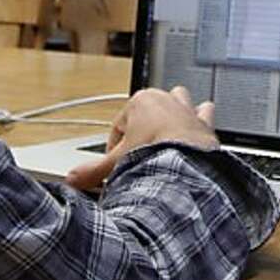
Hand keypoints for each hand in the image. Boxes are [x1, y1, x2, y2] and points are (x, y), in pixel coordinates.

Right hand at [66, 86, 217, 192]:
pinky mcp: (205, 123)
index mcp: (141, 101)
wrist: (189, 163)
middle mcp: (166, 100)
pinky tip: (197, 134)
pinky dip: (200, 122)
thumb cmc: (156, 155)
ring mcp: (187, 109)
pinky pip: (204, 114)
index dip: (115, 148)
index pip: (120, 125)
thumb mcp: (118, 163)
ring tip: (168, 137)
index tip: (117, 165)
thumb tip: (74, 179)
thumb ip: (93, 170)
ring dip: (174, 116)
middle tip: (140, 153)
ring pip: (179, 103)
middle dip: (144, 129)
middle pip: (149, 112)